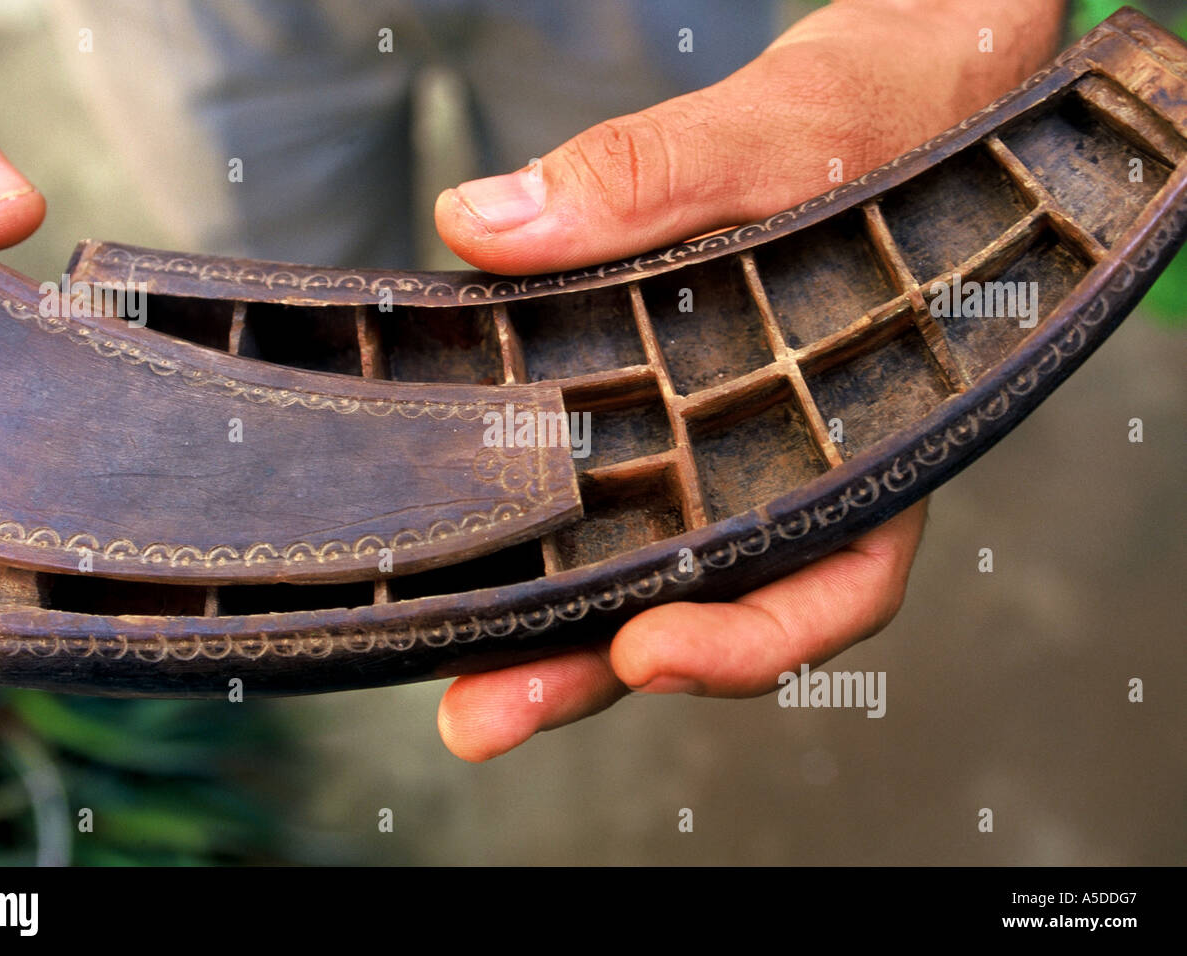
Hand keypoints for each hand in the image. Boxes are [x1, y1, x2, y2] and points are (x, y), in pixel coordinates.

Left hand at [433, 0, 1064, 759]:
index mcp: (865, 438)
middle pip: (705, 613)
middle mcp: (788, 473)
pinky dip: (533, 535)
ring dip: (546, 636)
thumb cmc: (865, 129)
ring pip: (639, 577)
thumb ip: (645, 181)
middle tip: (482, 717)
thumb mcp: (768, 141)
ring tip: (451, 683)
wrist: (862, 110)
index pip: (832, 584)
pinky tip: (460, 554)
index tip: (648, 653)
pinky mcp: (654, 429)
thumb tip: (487, 223)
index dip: (750, 642)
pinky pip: (597, 498)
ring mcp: (715, 459)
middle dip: (592, 673)